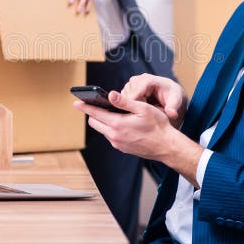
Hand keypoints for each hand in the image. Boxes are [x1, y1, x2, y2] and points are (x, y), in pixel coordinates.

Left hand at [73, 91, 203, 185]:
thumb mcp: (142, 109)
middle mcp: (114, 136)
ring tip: (111, 113)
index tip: (77, 102)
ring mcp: (117, 143)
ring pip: (102, 130)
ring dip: (103, 122)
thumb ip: (124, 102)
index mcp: (118, 124)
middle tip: (96, 105)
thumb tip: (110, 95)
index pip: (95, 114)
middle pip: (95, 123)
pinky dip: (111, 129)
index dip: (85, 107)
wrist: (166, 146)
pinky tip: (121, 123)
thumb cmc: (157, 126)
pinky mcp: (122, 148)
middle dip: (93, 114)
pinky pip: (110, 136)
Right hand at [121, 74, 187, 127]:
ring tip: (144, 112)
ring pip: (123, 100)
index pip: (134, 94)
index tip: (140, 117)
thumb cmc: (172, 96)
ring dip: (132, 107)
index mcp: (147, 80)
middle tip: (146, 114)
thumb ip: (173, 108)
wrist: (170, 93)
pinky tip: (139, 110)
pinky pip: (123, 101)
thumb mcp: (175, 101)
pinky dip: (130, 107)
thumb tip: (172, 114)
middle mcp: (137, 80)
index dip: (136, 107)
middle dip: (135, 107)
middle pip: (127, 97)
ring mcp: (131, 85)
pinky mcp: (128, 90)